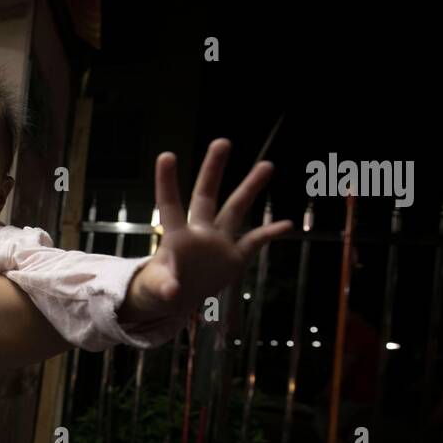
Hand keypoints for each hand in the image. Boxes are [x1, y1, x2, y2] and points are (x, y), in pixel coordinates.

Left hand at [126, 139, 292, 321]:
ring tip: (267, 165)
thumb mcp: (157, 290)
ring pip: (236, 209)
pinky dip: (270, 234)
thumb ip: (164, 286)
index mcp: (176, 238)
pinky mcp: (234, 257)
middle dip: (213, 170)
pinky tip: (286, 224)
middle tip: (222, 142)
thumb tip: (171, 290)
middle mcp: (199, 232)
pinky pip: (255, 242)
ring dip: (250, 188)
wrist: (177, 300)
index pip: (171, 205)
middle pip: (206, 195)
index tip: (166, 156)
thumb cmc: (159, 288)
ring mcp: (218, 242)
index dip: (167, 182)